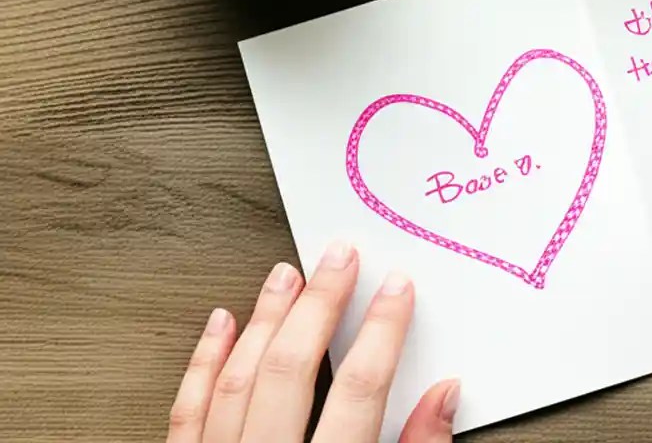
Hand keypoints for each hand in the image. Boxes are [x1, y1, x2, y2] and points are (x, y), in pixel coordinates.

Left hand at [166, 243, 456, 442]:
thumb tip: (445, 395)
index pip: (359, 392)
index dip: (383, 332)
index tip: (397, 288)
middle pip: (291, 371)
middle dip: (320, 305)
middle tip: (340, 257)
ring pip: (237, 382)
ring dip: (265, 320)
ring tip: (287, 275)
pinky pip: (187, 412)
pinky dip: (204, 363)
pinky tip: (221, 324)